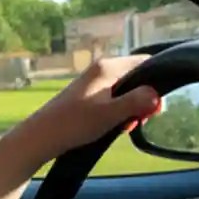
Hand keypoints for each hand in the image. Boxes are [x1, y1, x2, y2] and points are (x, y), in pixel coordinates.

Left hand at [21, 55, 160, 155]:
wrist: (42, 136)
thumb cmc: (74, 123)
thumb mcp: (110, 114)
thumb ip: (136, 102)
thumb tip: (157, 96)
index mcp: (107, 67)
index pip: (145, 62)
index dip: (157, 82)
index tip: (156, 107)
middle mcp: (101, 69)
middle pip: (137, 78)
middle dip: (144, 99)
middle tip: (140, 120)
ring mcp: (94, 82)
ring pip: (126, 91)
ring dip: (132, 109)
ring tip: (125, 126)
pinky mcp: (89, 96)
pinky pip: (114, 99)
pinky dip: (119, 112)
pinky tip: (115, 126)